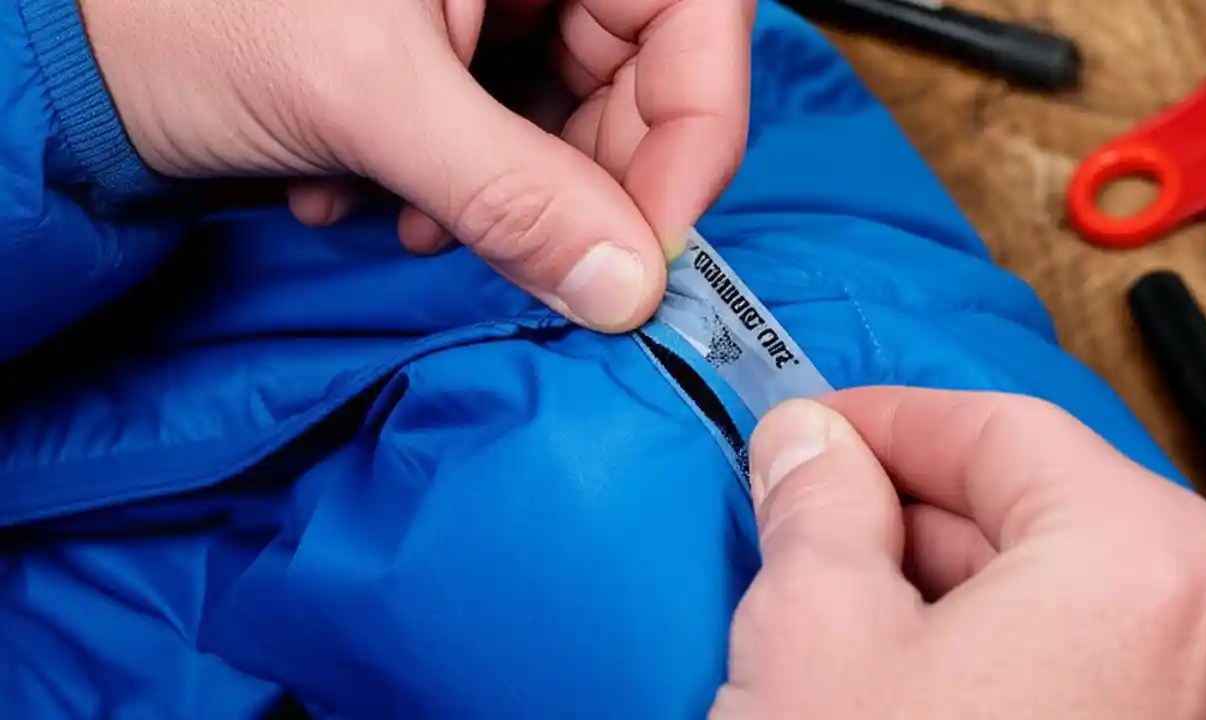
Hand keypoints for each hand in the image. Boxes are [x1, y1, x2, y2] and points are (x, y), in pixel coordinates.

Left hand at [80, 0, 752, 331]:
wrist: (72, 45)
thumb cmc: (191, 10)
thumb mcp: (368, 94)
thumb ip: (511, 190)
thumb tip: (627, 285)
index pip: (696, 18)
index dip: (692, 140)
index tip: (649, 251)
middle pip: (643, 80)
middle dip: (581, 185)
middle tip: (526, 254)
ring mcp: (493, 5)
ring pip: (569, 122)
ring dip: (503, 199)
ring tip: (411, 220)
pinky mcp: (451, 57)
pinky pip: (505, 135)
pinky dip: (454, 188)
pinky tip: (365, 196)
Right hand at [713, 388, 1205, 718]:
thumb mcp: (815, 634)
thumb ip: (817, 504)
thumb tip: (808, 445)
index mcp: (1141, 566)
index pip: (1002, 428)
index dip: (884, 418)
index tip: (811, 427)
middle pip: (1040, 514)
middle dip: (908, 511)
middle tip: (807, 516)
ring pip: (1063, 601)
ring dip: (944, 591)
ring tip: (842, 617)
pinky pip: (1088, 674)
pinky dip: (997, 661)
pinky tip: (907, 689)